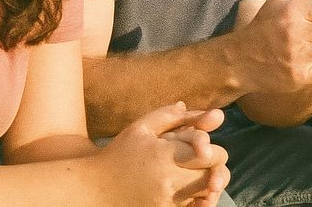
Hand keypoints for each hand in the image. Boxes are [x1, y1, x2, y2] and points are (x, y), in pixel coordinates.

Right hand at [99, 102, 229, 205]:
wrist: (94, 189)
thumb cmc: (120, 152)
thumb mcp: (142, 127)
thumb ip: (177, 117)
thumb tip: (217, 114)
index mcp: (164, 155)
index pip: (211, 154)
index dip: (211, 150)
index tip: (202, 149)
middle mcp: (169, 182)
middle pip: (213, 175)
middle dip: (213, 166)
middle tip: (202, 159)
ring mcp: (168, 203)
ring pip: (207, 195)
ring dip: (207, 183)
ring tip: (194, 173)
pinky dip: (197, 199)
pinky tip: (186, 189)